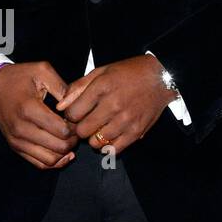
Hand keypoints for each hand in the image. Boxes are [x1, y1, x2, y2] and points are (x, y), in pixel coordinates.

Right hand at [0, 61, 78, 169]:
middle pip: (58, 147)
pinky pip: (39, 164)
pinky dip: (54, 162)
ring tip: (68, 139)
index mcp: (29, 109)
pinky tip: (62, 152)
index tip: (76, 120)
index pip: (61, 130)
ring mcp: (17, 140)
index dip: (75, 127)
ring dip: (64, 153)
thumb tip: (76, 105)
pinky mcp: (16, 147)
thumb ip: (62, 87)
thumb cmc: (18, 78)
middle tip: (75, 130)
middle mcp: (21, 128)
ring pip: (50, 160)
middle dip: (73, 141)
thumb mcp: (42, 71)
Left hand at [56, 54, 173, 153]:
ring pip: (96, 143)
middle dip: (80, 129)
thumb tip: (61, 106)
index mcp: (102, 88)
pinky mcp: (136, 131)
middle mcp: (113, 105)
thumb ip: (78, 88)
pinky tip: (109, 135)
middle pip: (83, 131)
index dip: (70, 116)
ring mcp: (126, 120)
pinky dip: (108, 146)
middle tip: (85, 123)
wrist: (160, 77)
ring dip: (93, 138)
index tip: (75, 114)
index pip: (73, 113)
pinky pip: (114, 149)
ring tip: (98, 129)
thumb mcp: (100, 71)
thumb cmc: (127, 73)